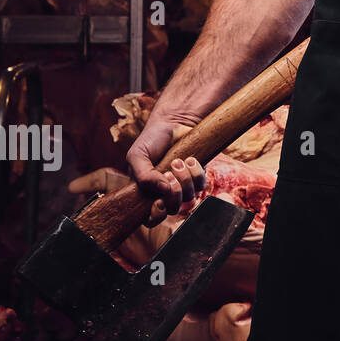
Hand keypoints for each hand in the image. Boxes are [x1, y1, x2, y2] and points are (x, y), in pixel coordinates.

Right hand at [126, 112, 206, 227]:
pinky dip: (196, 173)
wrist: (173, 122)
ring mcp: (183, 185)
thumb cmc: (152, 140)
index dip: (155, 216)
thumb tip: (162, 190)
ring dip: (184, 179)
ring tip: (177, 161)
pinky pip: (202, 185)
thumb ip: (142, 176)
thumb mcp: (137, 155)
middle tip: (168, 175)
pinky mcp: (197, 175)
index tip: (158, 202)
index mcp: (147, 192)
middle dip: (173, 195)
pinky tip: (190, 159)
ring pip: (189, 198)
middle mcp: (165, 193)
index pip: (150, 218)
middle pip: (173, 210)